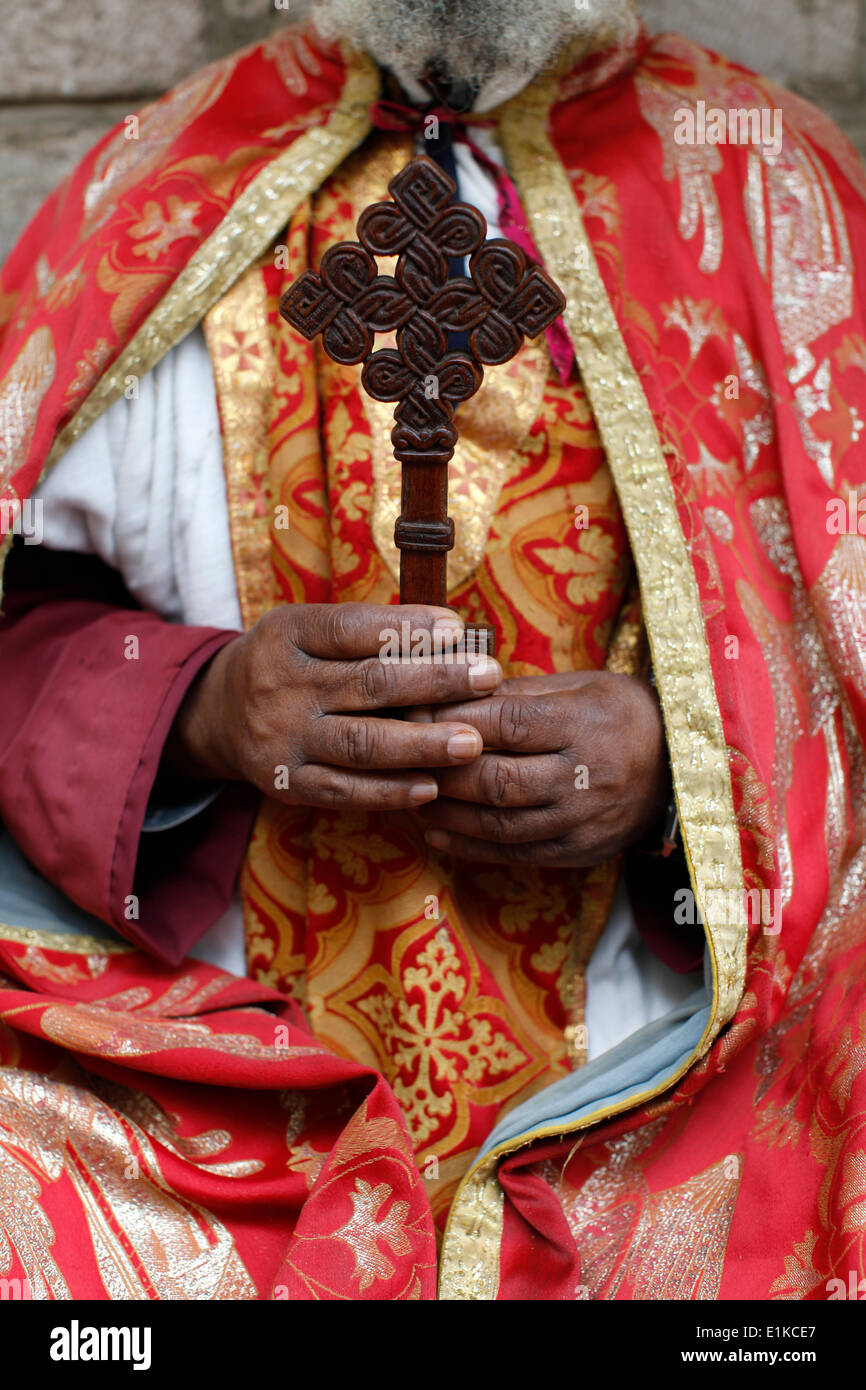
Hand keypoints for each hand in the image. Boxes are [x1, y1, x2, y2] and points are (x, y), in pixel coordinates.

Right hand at [165, 603, 501, 808]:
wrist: (218, 714)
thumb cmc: (288, 662)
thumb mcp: (306, 628)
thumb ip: (364, 631)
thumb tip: (449, 635)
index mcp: (287, 635)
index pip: (350, 628)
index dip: (405, 627)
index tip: (456, 627)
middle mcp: (281, 686)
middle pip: (366, 685)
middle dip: (434, 681)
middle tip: (487, 678)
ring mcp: (284, 739)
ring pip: (361, 743)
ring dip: (422, 744)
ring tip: (473, 742)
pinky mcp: (288, 783)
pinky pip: (346, 791)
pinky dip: (391, 791)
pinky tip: (434, 786)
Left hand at [408, 671, 670, 865]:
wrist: (680, 768)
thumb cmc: (619, 713)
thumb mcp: (579, 686)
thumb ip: (515, 693)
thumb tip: (445, 694)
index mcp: (585, 724)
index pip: (509, 723)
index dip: (453, 720)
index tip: (411, 710)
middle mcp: (586, 777)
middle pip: (498, 780)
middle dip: (440, 770)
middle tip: (399, 757)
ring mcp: (583, 822)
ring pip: (500, 824)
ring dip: (446, 812)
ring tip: (409, 796)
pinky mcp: (578, 852)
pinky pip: (514, 853)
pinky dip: (468, 844)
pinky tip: (436, 830)